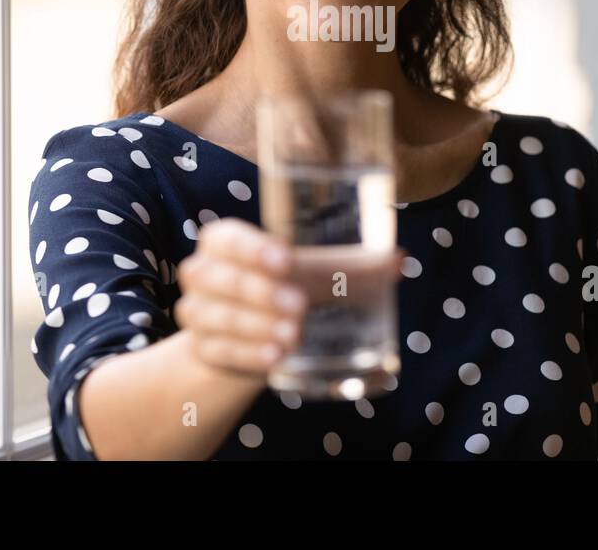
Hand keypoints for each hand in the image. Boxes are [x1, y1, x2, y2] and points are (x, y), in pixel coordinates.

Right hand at [173, 217, 404, 376]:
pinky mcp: (205, 349)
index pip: (229, 239)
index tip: (286, 260)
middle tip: (300, 305)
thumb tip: (399, 261)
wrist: (250, 331)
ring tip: (292, 335)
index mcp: (224, 241)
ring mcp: (197, 313)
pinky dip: (248, 356)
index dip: (253, 249)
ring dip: (255, 327)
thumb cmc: (285, 285)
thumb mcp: (310, 272)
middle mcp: (203, 272)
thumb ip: (350, 266)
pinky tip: (274, 359)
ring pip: (217, 318)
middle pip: (219, 278)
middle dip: (260, 292)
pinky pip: (221, 352)